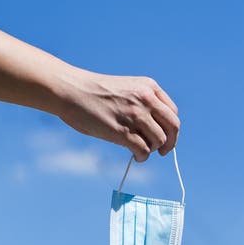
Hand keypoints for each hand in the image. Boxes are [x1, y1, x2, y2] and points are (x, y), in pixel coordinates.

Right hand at [55, 68, 179, 161]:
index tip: (165, 137)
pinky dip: (142, 157)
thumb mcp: (126, 88)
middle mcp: (146, 99)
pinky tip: (136, 156)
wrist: (70, 90)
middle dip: (170, 143)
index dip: (171, 128)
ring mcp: (135, 115)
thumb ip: (142, 103)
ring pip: (159, 140)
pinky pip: (144, 150)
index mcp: (148, 87)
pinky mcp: (123, 132)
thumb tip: (153, 129)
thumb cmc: (94, 91)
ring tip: (140, 150)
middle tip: (162, 151)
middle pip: (173, 127)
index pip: (172, 112)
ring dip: (152, 149)